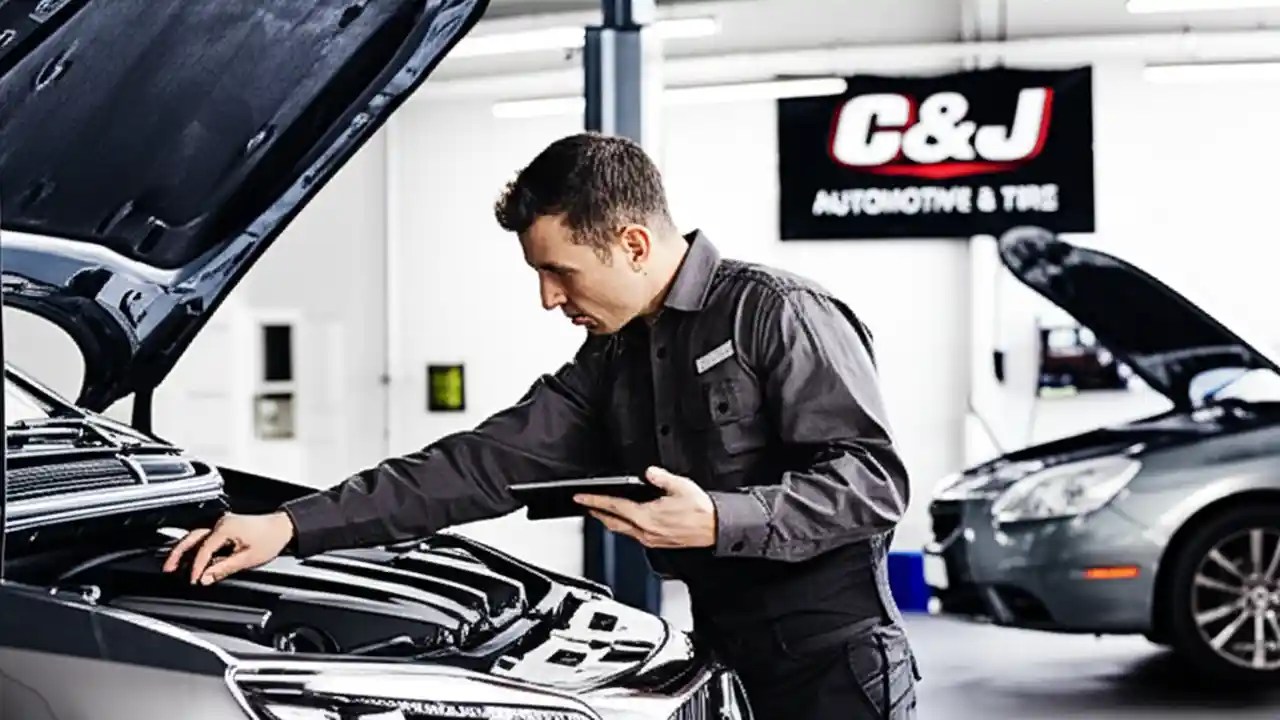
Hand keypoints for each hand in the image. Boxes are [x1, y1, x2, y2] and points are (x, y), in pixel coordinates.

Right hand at [162, 511, 295, 584]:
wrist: (283, 527)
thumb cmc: (271, 539)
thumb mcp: (248, 558)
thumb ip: (224, 568)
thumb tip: (206, 578)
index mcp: (226, 528)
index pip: (203, 549)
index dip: (197, 566)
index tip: (194, 579)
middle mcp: (221, 523)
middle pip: (192, 537)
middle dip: (178, 553)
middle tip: (168, 568)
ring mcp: (222, 523)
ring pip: (196, 535)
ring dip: (185, 549)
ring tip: (174, 564)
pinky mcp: (225, 526)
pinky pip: (205, 536)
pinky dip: (196, 547)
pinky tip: (193, 558)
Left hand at [574, 466, 715, 548]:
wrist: (716, 528)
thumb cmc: (701, 511)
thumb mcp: (680, 486)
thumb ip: (660, 477)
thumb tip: (648, 472)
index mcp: (647, 517)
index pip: (613, 507)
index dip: (594, 501)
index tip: (581, 498)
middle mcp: (645, 531)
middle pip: (612, 522)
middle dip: (597, 513)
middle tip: (585, 505)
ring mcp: (651, 539)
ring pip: (622, 531)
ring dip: (609, 521)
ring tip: (601, 512)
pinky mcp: (657, 543)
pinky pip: (633, 535)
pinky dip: (623, 527)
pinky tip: (625, 522)